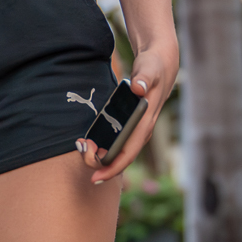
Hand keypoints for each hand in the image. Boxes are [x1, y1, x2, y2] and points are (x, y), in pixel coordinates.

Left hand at [80, 44, 177, 185]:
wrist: (161, 64)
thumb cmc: (153, 67)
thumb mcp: (149, 69)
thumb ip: (144, 77)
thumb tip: (139, 88)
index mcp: (146, 123)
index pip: (129, 153)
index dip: (112, 168)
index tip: (95, 177)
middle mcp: (142, 131)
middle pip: (121, 157)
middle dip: (100, 162)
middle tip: (81, 149)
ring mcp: (137, 129)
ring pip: (118, 151)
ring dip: (99, 154)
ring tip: (82, 145)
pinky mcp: (132, 124)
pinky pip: (118, 142)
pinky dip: (103, 145)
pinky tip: (89, 141)